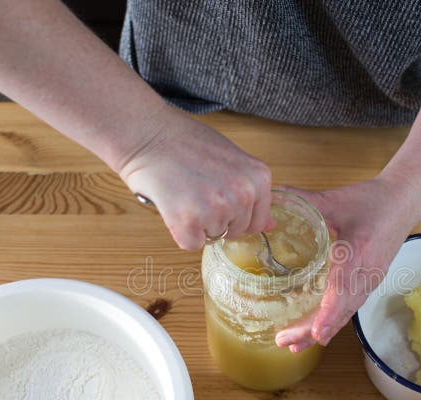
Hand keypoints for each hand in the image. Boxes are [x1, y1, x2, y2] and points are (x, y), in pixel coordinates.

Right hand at [119, 108, 272, 249]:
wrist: (148, 133)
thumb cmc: (187, 142)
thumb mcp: (232, 161)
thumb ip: (252, 192)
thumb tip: (271, 226)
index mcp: (259, 178)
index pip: (257, 221)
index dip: (234, 213)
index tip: (216, 194)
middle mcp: (243, 194)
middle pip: (236, 231)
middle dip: (216, 219)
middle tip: (197, 190)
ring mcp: (217, 208)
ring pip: (213, 237)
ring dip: (197, 223)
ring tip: (185, 193)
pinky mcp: (189, 221)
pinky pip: (191, 243)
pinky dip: (180, 231)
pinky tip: (174, 204)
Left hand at [274, 177, 420, 351]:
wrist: (404, 201)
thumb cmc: (373, 200)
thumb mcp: (336, 199)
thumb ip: (304, 200)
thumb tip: (271, 197)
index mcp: (359, 251)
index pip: (343, 287)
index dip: (329, 312)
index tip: (316, 332)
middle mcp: (367, 271)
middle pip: (341, 309)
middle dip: (313, 330)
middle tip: (284, 341)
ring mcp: (370, 279)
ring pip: (345, 312)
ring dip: (321, 331)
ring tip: (293, 346)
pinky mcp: (369, 281)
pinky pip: (350, 307)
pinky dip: (332, 322)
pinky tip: (316, 333)